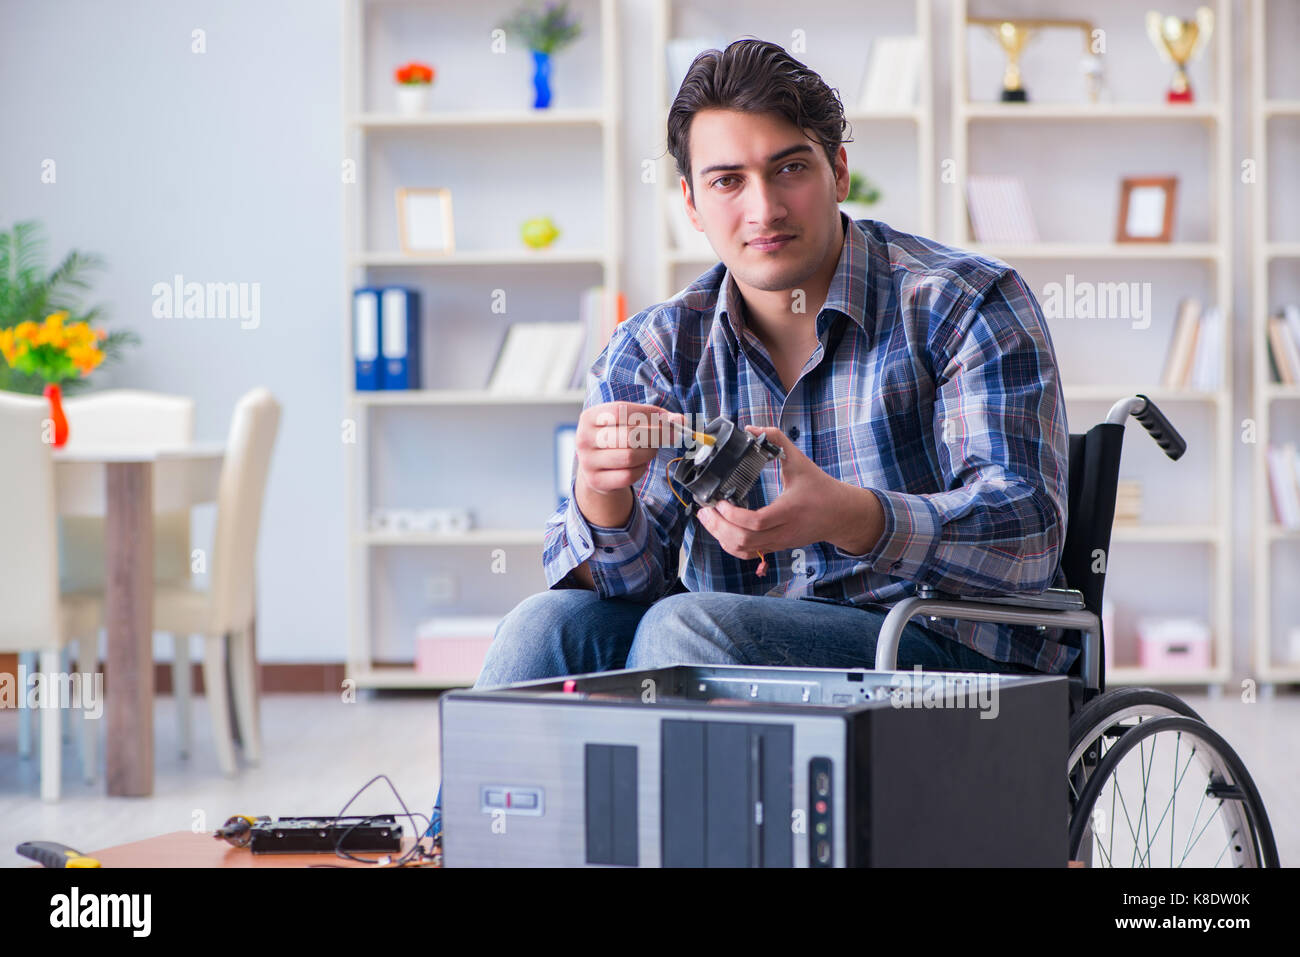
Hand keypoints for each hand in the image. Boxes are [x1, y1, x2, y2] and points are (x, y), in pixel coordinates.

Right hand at [575, 401, 684, 495]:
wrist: (596, 468)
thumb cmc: (616, 438)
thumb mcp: (627, 422)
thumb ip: (651, 417)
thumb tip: (679, 419)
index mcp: (590, 417)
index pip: (620, 411)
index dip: (648, 414)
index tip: (670, 419)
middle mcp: (584, 438)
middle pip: (628, 435)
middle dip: (656, 435)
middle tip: (670, 435)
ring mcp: (588, 461)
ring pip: (630, 457)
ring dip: (649, 453)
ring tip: (651, 449)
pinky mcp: (596, 481)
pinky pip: (628, 475)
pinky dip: (641, 470)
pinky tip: (640, 464)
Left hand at [694, 425, 846, 560]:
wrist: (841, 514)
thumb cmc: (820, 487)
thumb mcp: (800, 460)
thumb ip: (777, 440)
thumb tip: (751, 428)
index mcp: (789, 510)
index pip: (756, 522)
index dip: (733, 515)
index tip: (719, 501)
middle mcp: (784, 531)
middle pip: (745, 540)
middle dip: (719, 527)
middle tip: (705, 511)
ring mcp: (779, 542)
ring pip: (745, 550)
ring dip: (722, 536)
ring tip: (708, 519)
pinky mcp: (777, 547)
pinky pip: (750, 554)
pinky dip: (732, 545)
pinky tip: (722, 530)